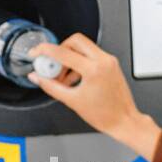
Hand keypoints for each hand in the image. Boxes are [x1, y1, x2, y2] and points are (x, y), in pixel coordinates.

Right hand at [27, 33, 148, 141]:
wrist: (124, 121)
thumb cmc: (105, 115)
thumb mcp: (72, 101)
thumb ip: (51, 86)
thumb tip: (38, 77)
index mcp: (94, 70)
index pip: (63, 52)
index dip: (45, 51)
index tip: (37, 53)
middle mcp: (104, 61)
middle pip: (75, 41)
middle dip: (60, 49)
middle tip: (53, 64)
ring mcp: (109, 61)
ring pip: (83, 47)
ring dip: (70, 58)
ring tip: (63, 78)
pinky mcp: (111, 64)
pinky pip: (91, 55)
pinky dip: (80, 63)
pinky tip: (74, 79)